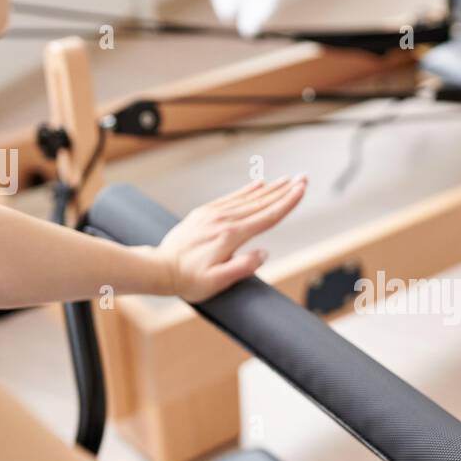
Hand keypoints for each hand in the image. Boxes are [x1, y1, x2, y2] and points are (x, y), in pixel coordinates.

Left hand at [156, 176, 305, 301]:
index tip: (301, 190)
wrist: (158, 268)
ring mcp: (213, 214)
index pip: (267, 217)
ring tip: (286, 179)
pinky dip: (247, 189)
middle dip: (284, 190)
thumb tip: (263, 253)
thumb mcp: (216, 282)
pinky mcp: (204, 213)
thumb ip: (241, 268)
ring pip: (248, 198)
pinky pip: (231, 197)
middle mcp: (224, 220)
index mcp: (231, 236)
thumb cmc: (188, 280)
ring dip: (270, 188)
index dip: (287, 203)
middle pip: (261, 203)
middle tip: (302, 178)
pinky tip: (257, 184)